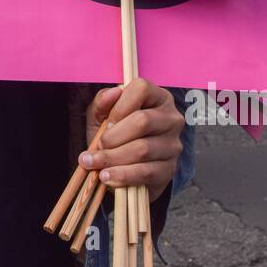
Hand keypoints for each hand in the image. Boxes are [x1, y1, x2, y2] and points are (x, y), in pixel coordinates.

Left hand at [80, 79, 183, 201]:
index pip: (141, 89)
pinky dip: (122, 175)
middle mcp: (172, 118)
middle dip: (113, 136)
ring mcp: (173, 145)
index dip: (119, 106)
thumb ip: (103, 101)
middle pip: (142, 121)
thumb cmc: (115, 133)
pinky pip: (145, 172)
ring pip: (142, 149)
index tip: (107, 123)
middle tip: (98, 146)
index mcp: (158, 97)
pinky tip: (107, 177)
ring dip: (112, 158)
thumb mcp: (103, 114)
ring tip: (93, 163)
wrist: (125, 166)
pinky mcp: (170, 170)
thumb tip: (113, 92)